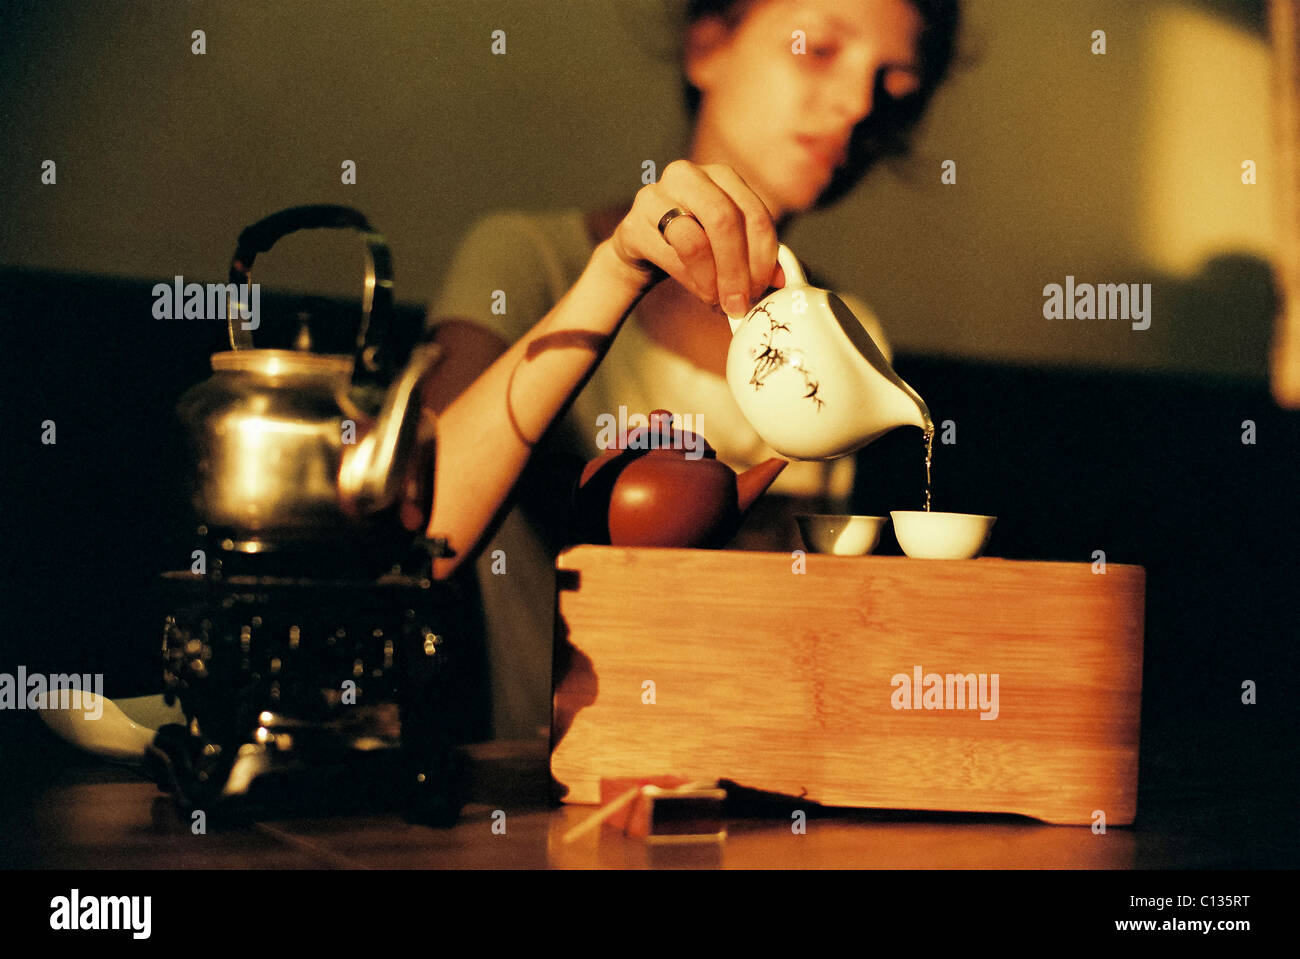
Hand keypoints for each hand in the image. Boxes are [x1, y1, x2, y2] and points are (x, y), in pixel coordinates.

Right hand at [607, 160, 784, 315]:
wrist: (643, 250)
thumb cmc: (694, 244)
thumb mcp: (728, 244)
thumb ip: (755, 255)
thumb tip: (780, 280)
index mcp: (720, 175)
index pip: (754, 212)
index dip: (764, 256)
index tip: (764, 288)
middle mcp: (687, 175)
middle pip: (724, 221)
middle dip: (737, 270)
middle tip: (741, 303)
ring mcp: (655, 196)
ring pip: (696, 241)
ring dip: (713, 281)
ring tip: (720, 303)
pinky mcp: (633, 225)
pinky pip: (671, 258)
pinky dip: (692, 282)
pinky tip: (702, 294)